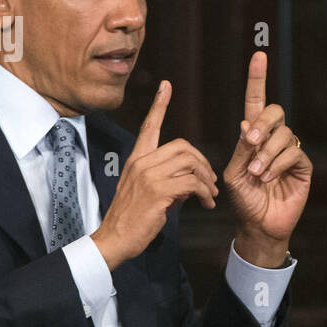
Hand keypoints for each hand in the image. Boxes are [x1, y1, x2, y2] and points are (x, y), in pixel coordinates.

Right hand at [91, 80, 219, 271]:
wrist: (115, 240)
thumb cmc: (133, 219)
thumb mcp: (149, 194)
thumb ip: (168, 181)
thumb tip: (191, 183)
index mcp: (137, 159)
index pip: (149, 126)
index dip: (159, 105)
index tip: (166, 86)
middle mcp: (141, 162)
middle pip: (183, 146)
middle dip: (204, 162)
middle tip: (212, 182)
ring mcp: (148, 175)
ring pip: (190, 163)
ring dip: (207, 180)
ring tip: (211, 196)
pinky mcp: (157, 191)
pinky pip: (192, 183)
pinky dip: (205, 193)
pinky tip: (206, 204)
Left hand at [223, 51, 311, 266]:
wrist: (259, 225)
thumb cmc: (244, 200)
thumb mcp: (233, 172)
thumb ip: (241, 148)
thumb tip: (247, 123)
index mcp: (253, 136)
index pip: (256, 102)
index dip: (257, 79)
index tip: (258, 56)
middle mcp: (273, 139)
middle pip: (274, 111)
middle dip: (262, 122)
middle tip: (250, 140)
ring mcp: (289, 152)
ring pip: (283, 134)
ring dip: (266, 152)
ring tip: (256, 173)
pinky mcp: (303, 167)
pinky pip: (293, 153)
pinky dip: (277, 164)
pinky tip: (268, 178)